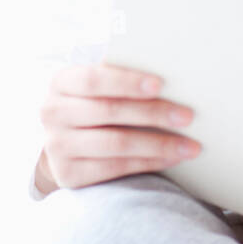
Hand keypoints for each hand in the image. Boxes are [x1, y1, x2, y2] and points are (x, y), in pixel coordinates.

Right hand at [35, 63, 201, 191]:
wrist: (66, 144)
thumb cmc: (95, 105)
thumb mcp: (97, 87)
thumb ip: (120, 77)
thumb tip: (169, 68)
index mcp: (61, 82)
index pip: (94, 79)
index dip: (127, 82)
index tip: (161, 84)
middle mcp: (52, 113)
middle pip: (109, 111)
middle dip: (153, 113)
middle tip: (188, 116)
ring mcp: (57, 146)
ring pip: (116, 143)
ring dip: (158, 144)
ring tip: (190, 145)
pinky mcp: (69, 175)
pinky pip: (116, 168)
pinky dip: (149, 162)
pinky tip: (172, 158)